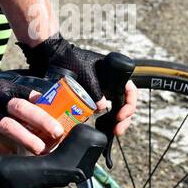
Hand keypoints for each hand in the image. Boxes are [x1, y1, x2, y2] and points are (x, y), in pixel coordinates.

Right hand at [0, 75, 64, 154]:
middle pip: (20, 107)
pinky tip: (12, 159)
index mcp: (1, 87)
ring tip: (39, 148)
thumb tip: (45, 119)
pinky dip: (2, 151)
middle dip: (40, 120)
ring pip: (6, 124)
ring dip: (25, 137)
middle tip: (57, 133)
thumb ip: (15, 102)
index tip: (60, 120)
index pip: (28, 95)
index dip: (45, 108)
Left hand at [20, 34, 138, 137]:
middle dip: (125, 118)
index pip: (130, 90)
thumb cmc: (72, 59)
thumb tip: (103, 108)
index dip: (130, 104)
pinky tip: (102, 126)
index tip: (121, 115)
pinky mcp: (92, 98)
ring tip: (114, 131)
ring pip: (116, 109)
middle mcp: (110, 84)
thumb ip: (96, 89)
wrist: (56, 56)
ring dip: (117, 122)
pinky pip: (103, 111)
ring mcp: (102, 91)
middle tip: (118, 129)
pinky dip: (106, 120)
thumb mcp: (86, 73)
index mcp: (113, 75)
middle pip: (125, 103)